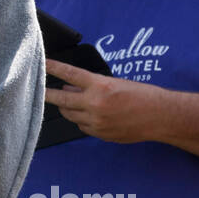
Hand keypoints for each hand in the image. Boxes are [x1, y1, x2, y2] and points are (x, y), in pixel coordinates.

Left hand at [44, 58, 163, 142]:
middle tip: (38, 91)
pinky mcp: (100, 134)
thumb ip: (91, 86)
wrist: (160, 116)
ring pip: (69, 114)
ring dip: (67, 107)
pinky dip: (81, 119)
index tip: (42, 63)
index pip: (69, 74)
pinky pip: (82, 126)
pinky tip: (89, 114)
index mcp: (100, 86)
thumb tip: (70, 88)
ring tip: (71, 100)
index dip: (53, 68)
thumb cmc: (142, 96)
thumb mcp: (116, 83)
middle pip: (61, 100)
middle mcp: (95, 104)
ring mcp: (96, 121)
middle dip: (47, 94)